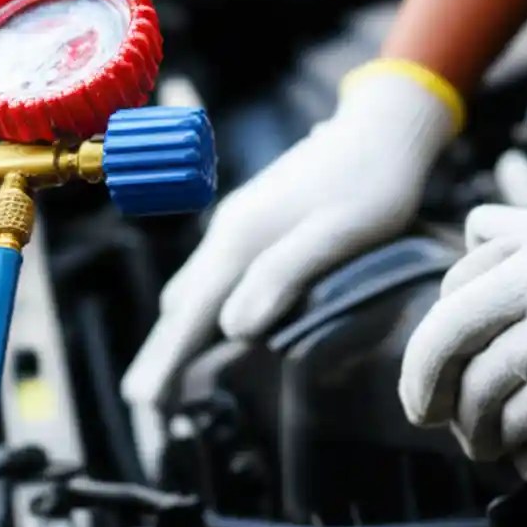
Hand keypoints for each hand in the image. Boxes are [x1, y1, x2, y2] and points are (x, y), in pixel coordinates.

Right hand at [122, 67, 459, 471]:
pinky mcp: (254, 219)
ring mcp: (239, 222)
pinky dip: (201, 306)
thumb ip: (285, 274)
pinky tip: (211, 322)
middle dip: (163, 352)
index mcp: (244, 239)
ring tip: (168, 372)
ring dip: (180, 330)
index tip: (144, 401)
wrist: (382, 125)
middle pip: (184, 303)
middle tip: (144, 401)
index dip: (169, 358)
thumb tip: (234, 329)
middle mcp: (230, 230)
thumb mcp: (340, 231)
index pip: (194, 312)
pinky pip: (213, 273)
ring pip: (196, 285)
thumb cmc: (373, 182)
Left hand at [400, 154, 526, 482]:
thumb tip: (470, 232)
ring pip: (499, 422)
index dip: (420, 366)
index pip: (444, 325)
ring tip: (490, 440)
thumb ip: (521, 228)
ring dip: (486, 439)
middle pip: (466, 381)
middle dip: (444, 409)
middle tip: (443, 421)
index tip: (421, 389)